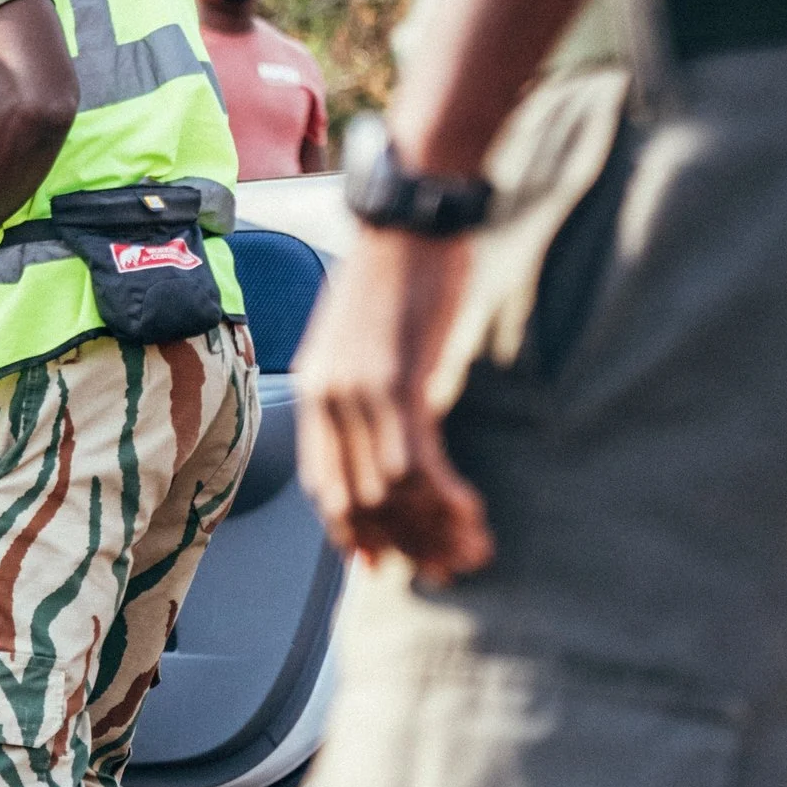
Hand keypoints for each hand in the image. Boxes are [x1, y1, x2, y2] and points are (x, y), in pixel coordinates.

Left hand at [299, 228, 495, 580]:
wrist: (408, 217)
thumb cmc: (396, 271)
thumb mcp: (361, 339)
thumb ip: (364, 390)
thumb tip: (389, 434)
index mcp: (313, 392)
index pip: (324, 486)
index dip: (354, 533)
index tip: (382, 563)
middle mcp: (328, 400)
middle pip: (359, 500)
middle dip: (403, 543)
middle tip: (444, 568)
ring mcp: (359, 393)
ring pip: (392, 491)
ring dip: (435, 528)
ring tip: (471, 550)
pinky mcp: (398, 382)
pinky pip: (418, 461)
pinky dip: (445, 496)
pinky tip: (472, 513)